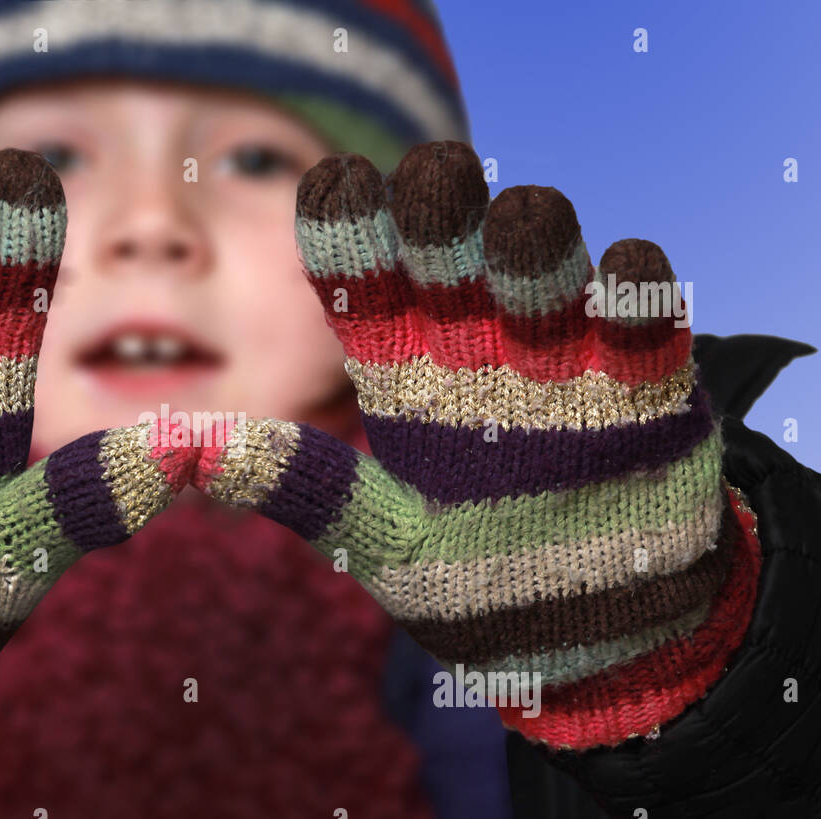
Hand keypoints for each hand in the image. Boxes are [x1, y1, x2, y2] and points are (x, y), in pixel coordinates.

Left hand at [192, 142, 760, 749]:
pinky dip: (635, 295)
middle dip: (442, 213)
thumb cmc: (467, 581)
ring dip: (533, 242)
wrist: (589, 632)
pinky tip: (622, 288)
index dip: (353, 234)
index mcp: (404, 371)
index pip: (370, 283)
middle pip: (455, 250)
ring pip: (547, 260)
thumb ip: (293, 483)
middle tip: (428, 184)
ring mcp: (563, 356)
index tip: (337, 187)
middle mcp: (477, 346)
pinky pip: (644, 315)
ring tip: (518, 232)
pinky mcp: (648, 383)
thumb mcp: (372, 536)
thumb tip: (172, 452)